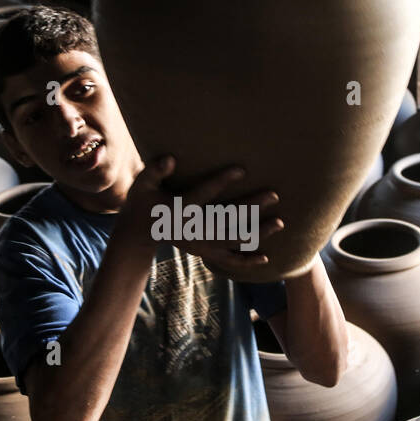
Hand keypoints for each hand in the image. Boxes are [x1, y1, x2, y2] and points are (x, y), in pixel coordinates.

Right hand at [115, 156, 283, 276]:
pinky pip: (227, 260)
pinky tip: (265, 257)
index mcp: (180, 210)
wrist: (139, 233)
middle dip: (252, 207)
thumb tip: (170, 159)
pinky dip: (246, 260)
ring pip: (233, 240)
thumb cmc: (143, 201)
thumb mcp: (143, 184)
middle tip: (275, 194)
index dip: (222, 181)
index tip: (242, 170)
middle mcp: (193, 229)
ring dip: (257, 233)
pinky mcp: (203, 252)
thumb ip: (155, 171)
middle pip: (227, 219)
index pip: (204, 194)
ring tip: (280, 223)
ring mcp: (199, 244)